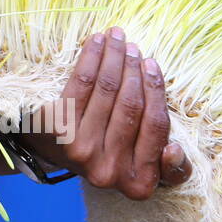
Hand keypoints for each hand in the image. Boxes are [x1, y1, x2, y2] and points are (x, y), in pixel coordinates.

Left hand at [20, 25, 191, 198]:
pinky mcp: (58, 129)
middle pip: (131, 106)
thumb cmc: (104, 151)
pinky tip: (96, 41)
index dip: (156, 91)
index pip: (156, 127)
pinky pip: (82, 83)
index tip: (153, 64)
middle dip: (134, 69)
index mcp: (137, 183)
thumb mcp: (139, 166)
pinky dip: (91, 57)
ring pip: (107, 90)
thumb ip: (168, 166)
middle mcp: (110, 171)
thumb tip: (175, 149)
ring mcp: (82, 150)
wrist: (46, 152)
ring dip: (114, 58)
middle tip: (133, 47)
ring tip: (117, 39)